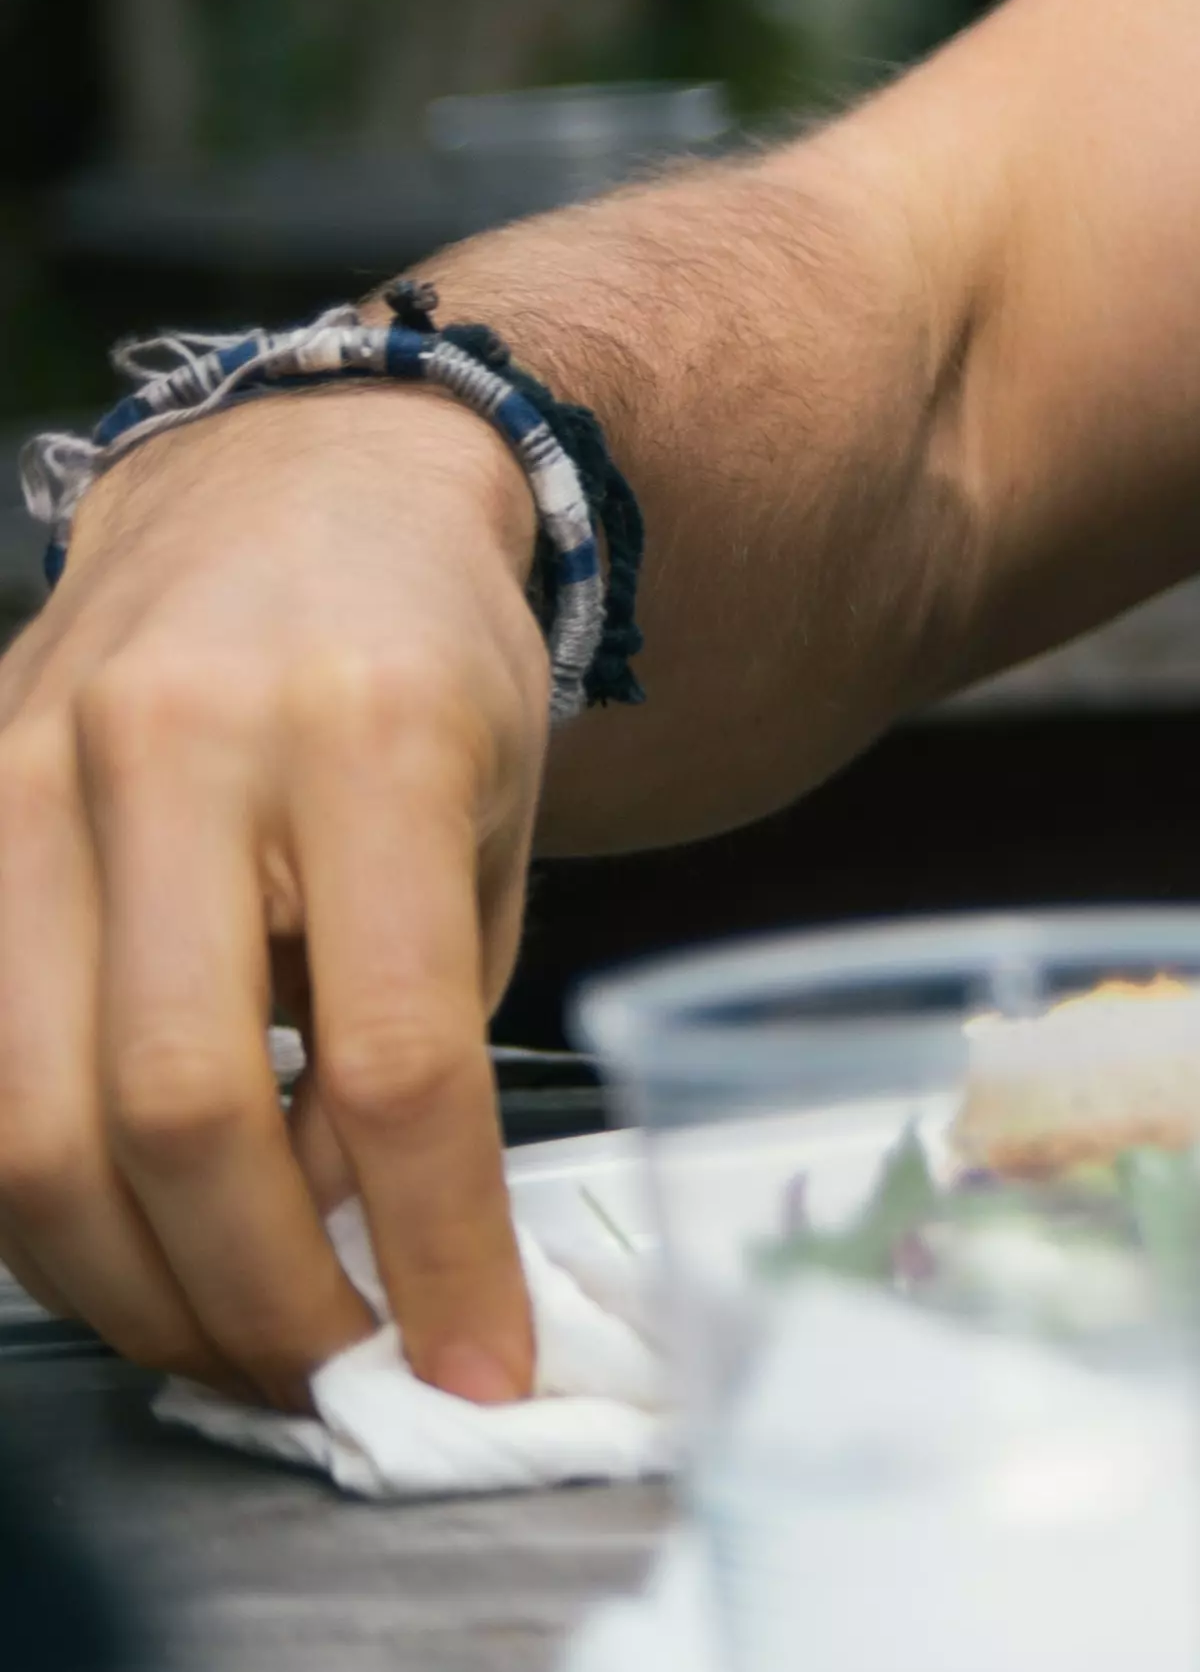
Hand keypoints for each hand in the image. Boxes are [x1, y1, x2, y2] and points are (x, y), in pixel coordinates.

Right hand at [0, 391, 555, 1405]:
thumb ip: (424, 1031)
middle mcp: (178, 753)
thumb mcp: (494, 828)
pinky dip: (39, 1201)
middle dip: (256, 1295)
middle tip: (331, 1372)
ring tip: (228, 1335)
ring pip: (32, 1124)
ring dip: (131, 1281)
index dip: (434, 1244)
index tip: (476, 1361)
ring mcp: (28, 785)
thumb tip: (358, 1242)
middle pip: (178, 1113)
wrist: (299, 486)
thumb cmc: (425, 669)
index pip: (397, 1057)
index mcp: (370, 739)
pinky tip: (125, 1239)